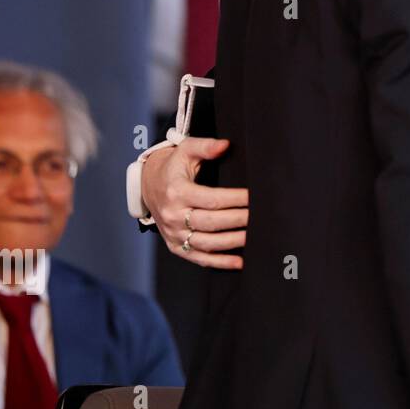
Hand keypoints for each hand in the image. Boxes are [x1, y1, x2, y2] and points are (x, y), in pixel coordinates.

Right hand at [142, 137, 247, 269]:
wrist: (149, 185)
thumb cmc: (173, 166)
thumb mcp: (185, 150)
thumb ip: (206, 146)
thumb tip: (225, 145)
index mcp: (177, 192)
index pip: (212, 199)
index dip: (236, 200)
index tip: (254, 197)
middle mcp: (173, 215)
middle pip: (211, 222)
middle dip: (239, 220)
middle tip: (260, 217)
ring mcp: (173, 233)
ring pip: (207, 243)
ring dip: (233, 242)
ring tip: (255, 237)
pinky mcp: (176, 246)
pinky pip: (199, 258)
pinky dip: (220, 262)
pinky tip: (240, 262)